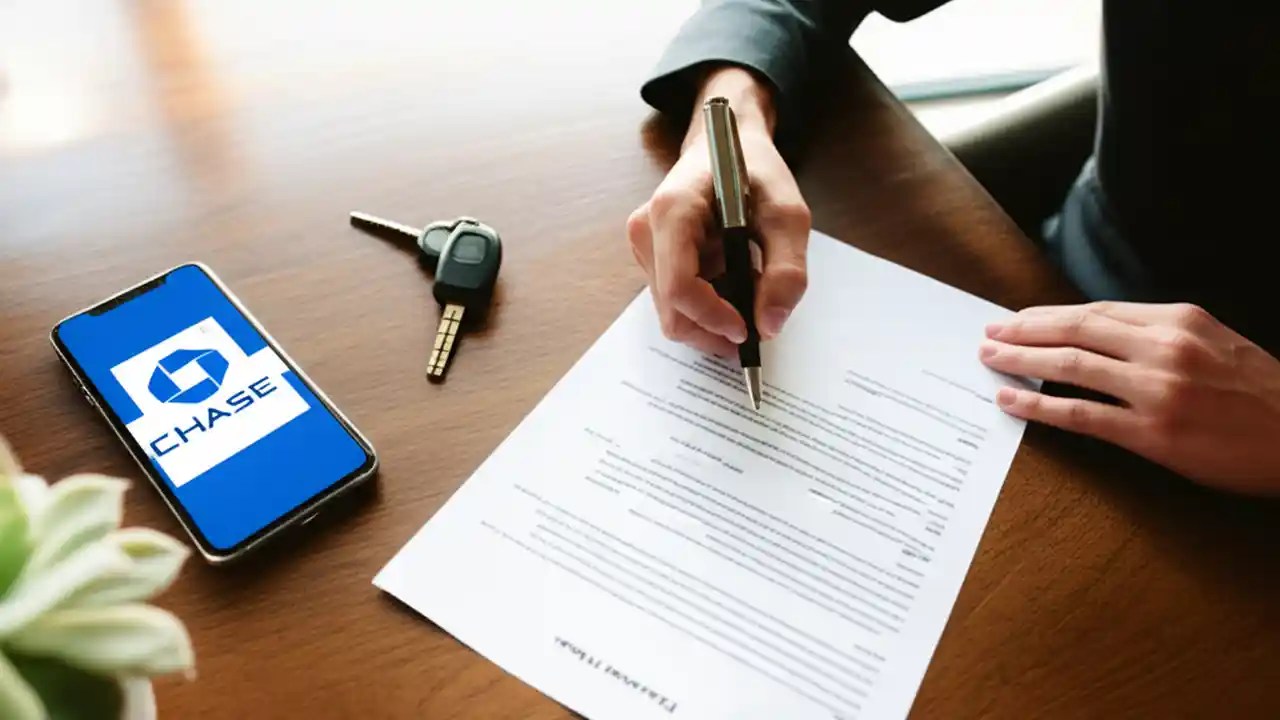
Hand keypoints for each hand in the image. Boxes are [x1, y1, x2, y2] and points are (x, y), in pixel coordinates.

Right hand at [627, 66, 809, 356]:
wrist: (728, 143)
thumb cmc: (754, 170)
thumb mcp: (788, 214)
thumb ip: (785, 270)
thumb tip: (770, 325)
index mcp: (673, 211)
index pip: (679, 288)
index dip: (714, 319)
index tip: (749, 329)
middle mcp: (646, 231)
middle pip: (672, 311)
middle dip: (715, 329)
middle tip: (757, 326)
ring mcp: (645, 246)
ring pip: (673, 313)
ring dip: (714, 320)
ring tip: (749, 295)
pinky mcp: (652, 258)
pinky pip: (677, 302)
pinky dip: (708, 308)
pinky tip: (733, 285)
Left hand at [979, 301, 1279, 495]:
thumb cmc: (1259, 393)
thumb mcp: (1215, 344)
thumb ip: (1161, 336)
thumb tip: (1099, 337)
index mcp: (1179, 320)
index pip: (1096, 311)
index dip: (1050, 315)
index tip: (1018, 318)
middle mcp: (1165, 347)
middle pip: (1075, 330)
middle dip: (1023, 330)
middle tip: (988, 334)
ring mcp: (1157, 390)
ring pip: (1070, 366)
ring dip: (1021, 360)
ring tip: (989, 359)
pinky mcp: (1153, 433)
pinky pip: (1080, 415)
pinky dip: (1038, 406)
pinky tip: (1011, 401)